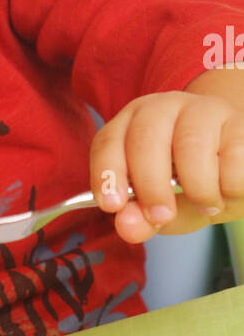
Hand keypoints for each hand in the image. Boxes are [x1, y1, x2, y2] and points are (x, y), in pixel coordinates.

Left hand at [88, 90, 243, 243]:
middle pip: (145, 140)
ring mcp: (204, 109)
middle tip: (161, 216)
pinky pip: (233, 155)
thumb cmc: (195, 182)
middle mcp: (164, 108)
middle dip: (150, 186)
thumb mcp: (166, 207)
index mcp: (133, 124)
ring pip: (191, 144)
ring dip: (198, 188)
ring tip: (207, 205)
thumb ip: (144, 219)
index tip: (113, 205)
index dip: (107, 173)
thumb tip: (127, 227)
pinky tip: (229, 189)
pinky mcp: (239, 122)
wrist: (241, 165)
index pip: (108, 141)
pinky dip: (230, 186)